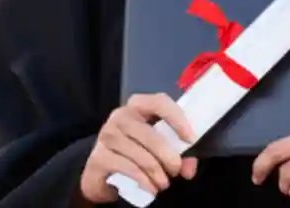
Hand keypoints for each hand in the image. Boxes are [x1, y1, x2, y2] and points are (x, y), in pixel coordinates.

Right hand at [78, 93, 198, 202]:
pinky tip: (151, 187)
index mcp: (138, 105)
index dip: (178, 120)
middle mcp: (120, 116)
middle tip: (176, 169)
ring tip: (164, 183)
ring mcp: (106, 135)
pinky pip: (127, 168)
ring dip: (156, 172)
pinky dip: (143, 180)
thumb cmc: (136, 150)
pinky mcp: (98, 157)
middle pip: (150, 135)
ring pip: (140, 154)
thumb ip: (179, 153)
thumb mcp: (159, 147)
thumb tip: (189, 168)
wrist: (102, 170)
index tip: (191, 139)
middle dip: (168, 156)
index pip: (160, 102)